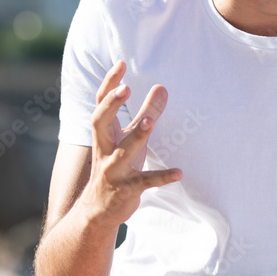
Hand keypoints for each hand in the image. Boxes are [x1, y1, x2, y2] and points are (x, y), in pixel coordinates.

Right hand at [81, 60, 182, 226]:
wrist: (97, 211)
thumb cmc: (116, 166)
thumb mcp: (129, 139)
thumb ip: (147, 113)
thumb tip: (162, 87)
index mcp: (104, 134)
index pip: (100, 104)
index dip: (108, 84)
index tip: (120, 64)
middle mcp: (104, 150)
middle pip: (99, 122)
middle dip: (111, 105)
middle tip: (126, 88)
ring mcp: (113, 171)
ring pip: (122, 152)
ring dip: (136, 136)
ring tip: (150, 122)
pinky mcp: (126, 190)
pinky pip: (145, 182)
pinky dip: (162, 177)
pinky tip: (180, 173)